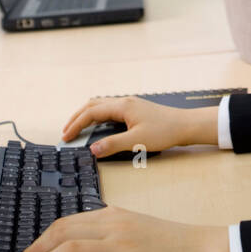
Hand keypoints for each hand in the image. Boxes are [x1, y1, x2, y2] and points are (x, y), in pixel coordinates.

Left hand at [11, 206, 235, 251]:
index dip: (40, 241)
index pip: (65, 222)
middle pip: (60, 234)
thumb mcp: (135, 229)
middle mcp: (112, 226)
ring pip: (70, 250)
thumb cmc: (172, 245)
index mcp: (112, 215)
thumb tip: (80, 251)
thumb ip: (108, 234)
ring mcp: (121, 246)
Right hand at [61, 95, 193, 157]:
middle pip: (93, 105)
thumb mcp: (137, 141)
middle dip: (77, 117)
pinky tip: (98, 126)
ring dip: (87, 115)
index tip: (66, 136)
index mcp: (122, 106)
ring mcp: (130, 105)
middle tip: (66, 131)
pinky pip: (110, 109)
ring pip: (101, 105)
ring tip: (77, 128)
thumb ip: (113, 145)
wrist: (185, 125)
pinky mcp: (135, 110)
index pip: (92, 113)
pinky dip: (98, 116)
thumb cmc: (164, 131)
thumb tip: (92, 149)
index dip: (76, 124)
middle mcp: (124, 102)